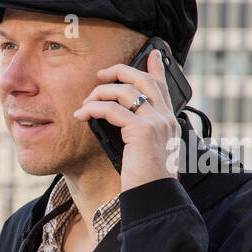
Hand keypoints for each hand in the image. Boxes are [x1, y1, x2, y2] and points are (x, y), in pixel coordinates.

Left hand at [72, 48, 181, 190]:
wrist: (153, 198)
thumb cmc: (146, 181)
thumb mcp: (145, 153)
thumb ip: (139, 135)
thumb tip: (118, 121)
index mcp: (170, 123)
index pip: (164, 87)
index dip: (157, 67)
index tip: (154, 53)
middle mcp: (166, 118)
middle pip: (144, 80)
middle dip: (120, 71)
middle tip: (101, 74)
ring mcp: (156, 123)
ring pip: (125, 91)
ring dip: (100, 92)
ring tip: (85, 103)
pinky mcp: (142, 131)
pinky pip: (112, 110)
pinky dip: (93, 108)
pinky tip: (81, 115)